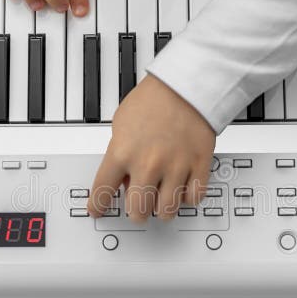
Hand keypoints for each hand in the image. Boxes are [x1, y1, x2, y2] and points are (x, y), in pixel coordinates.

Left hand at [88, 76, 216, 222]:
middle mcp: (148, 164)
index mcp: (122, 152)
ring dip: (162, 209)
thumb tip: (124, 179)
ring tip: (161, 198)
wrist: (185, 85)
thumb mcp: (121, 124)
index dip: (98, 206)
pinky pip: (193, 198)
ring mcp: (175, 167)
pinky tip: (182, 188)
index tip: (97, 210)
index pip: (103, 192)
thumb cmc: (153, 100)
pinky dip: (187, 197)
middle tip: (139, 205)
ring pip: (166, 211)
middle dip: (136, 212)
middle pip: (138, 212)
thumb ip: (119, 154)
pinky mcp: (198, 166)